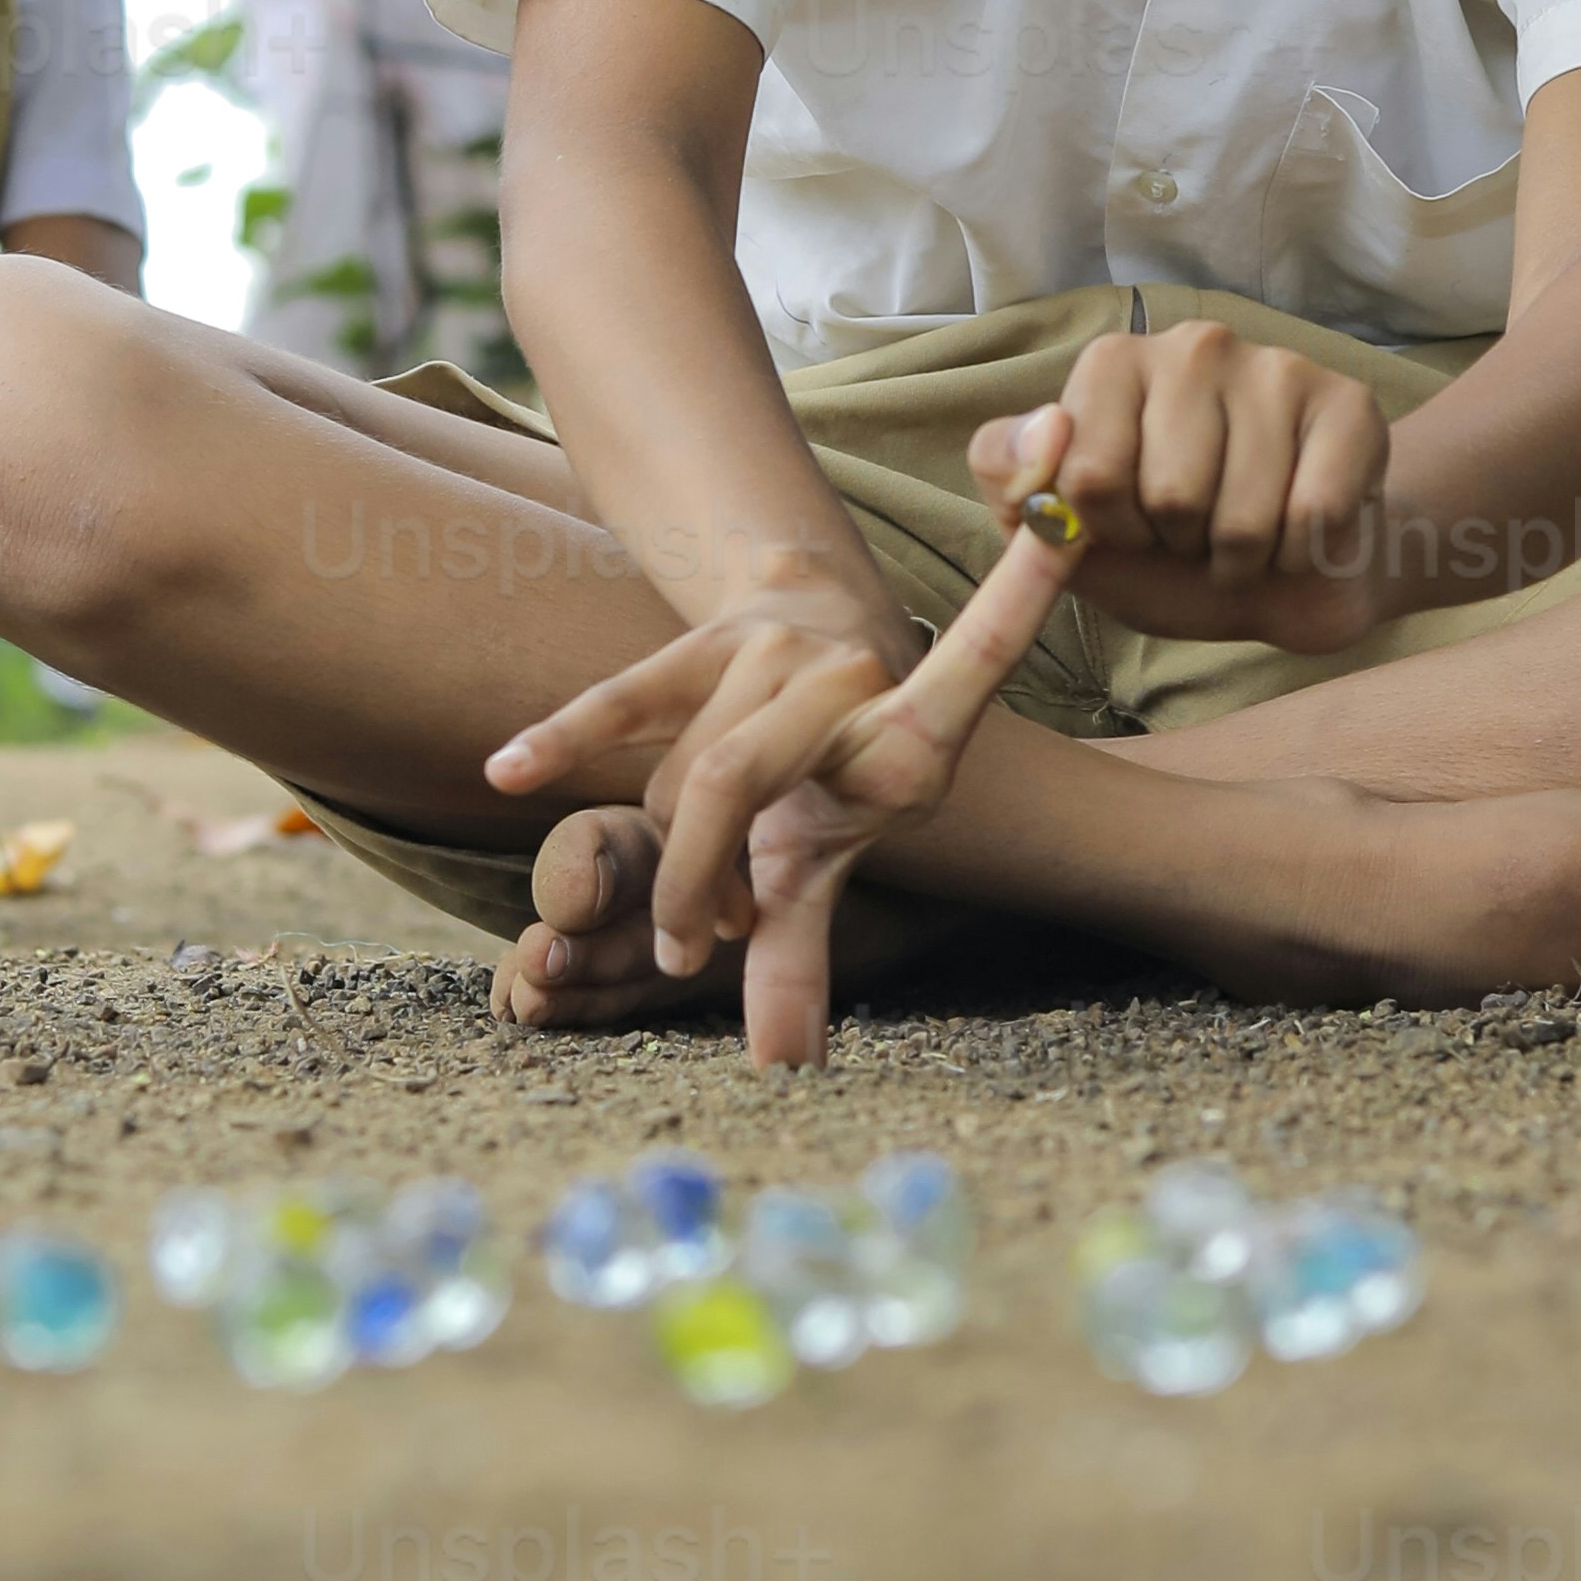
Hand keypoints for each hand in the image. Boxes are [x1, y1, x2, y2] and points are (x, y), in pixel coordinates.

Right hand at [479, 524, 1077, 1063]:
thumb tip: (781, 1067)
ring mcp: (776, 648)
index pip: (987, 647)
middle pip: (732, 782)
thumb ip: (803, 954)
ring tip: (698, 912)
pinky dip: (564, 741)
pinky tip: (510, 774)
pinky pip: (624, 703)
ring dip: (675, 861)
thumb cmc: (834, 773)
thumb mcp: (835, 857)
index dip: (1029, 578)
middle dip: (696, 884)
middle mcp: (851, 669)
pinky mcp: (708, 639)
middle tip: (694, 950)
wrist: (802, 645)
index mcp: (918, 724)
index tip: (1071, 513)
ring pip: (683, 774)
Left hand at [970, 319, 1391, 649]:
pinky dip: (1300, 555)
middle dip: (1181, 544)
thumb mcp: (1067, 535)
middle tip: (1194, 534)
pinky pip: (1313, 515)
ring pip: (1244, 516)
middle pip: (1172, 495)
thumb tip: (1048, 426)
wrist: (1286, 578)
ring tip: (1243, 540)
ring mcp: (1276, 366)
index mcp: (1112, 366)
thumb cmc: (1165, 552)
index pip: (1089, 474)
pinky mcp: (1348, 403)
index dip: (1111, 531)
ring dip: (1241, 560)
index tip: (1130, 527)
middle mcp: (1193, 346)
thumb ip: (1013, 482)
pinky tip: (1297, 535)